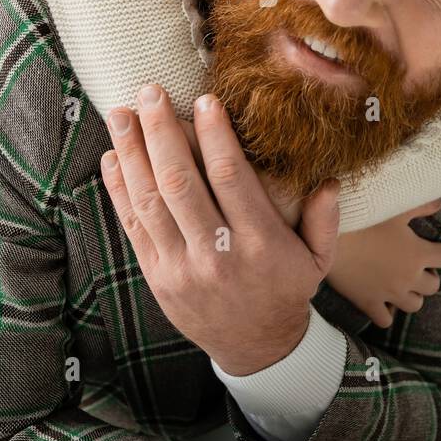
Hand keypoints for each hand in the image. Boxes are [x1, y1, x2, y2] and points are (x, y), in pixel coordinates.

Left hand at [100, 85, 341, 374]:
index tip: (204, 100)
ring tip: (120, 115)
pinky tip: (112, 157)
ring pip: (150, 200)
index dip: (214, 136)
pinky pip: (133, 225)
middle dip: (162, 132)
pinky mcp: (157, 274)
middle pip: (181, 182)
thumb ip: (324, 219)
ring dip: (131, 153)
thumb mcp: (318, 260)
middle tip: (150, 93)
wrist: (255, 347)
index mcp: (259, 243)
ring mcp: (182, 265)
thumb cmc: (285, 291)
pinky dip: (119, 188)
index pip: (231, 178)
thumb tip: (328, 180)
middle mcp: (217, 253)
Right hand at [327, 199, 440, 327]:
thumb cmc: (364, 218)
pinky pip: (385, 320)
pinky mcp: (368, 303)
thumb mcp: (396, 208)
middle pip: (433, 286)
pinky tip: (384, 302)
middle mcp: (408, 278)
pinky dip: (388, 313)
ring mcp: (389, 294)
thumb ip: (422, 206)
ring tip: (405, 284)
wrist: (328, 236)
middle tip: (421, 265)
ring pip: (414, 305)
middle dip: (431, 275)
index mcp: (418, 254)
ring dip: (414, 295)